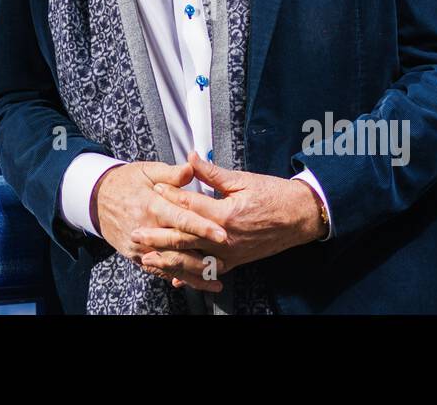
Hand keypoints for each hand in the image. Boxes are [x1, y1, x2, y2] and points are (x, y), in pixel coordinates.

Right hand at [92, 160, 228, 291]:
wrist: (95, 198)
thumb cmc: (125, 182)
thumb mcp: (147, 171)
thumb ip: (172, 173)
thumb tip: (192, 168)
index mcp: (152, 205)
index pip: (182, 219)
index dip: (203, 228)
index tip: (222, 234)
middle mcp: (146, 228)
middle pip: (178, 246)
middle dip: (204, 256)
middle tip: (226, 262)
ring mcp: (139, 246)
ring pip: (170, 263)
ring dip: (194, 274)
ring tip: (216, 279)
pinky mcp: (135, 255)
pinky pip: (159, 270)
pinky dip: (178, 278)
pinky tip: (195, 283)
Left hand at [134, 151, 326, 288]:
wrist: (300, 217)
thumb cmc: (273, 195)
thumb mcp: (243, 179)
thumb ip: (213, 173)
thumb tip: (191, 157)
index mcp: (226, 213)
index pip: (190, 205)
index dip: (170, 196)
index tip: (152, 191)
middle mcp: (225, 237)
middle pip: (185, 237)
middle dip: (158, 236)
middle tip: (136, 233)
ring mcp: (230, 253)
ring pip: (193, 259)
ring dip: (168, 260)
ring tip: (147, 259)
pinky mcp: (236, 262)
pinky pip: (209, 271)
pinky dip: (191, 276)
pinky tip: (175, 278)